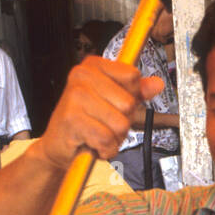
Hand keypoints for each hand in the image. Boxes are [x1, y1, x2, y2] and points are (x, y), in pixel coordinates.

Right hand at [31, 56, 163, 172]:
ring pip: (120, 124)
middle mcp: (82, 76)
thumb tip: (157, 84)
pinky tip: (93, 144)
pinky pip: (106, 139)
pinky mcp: (72, 119)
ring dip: (113, 137)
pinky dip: (105, 148)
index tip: (113, 104)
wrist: (58, 146)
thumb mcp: (113, 102)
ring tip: (97, 134)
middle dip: (122, 121)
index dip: (130, 97)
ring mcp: (75, 96)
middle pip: (129, 103)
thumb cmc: (85, 122)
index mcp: (94, 66)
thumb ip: (136, 92)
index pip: (132, 76)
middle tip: (103, 123)